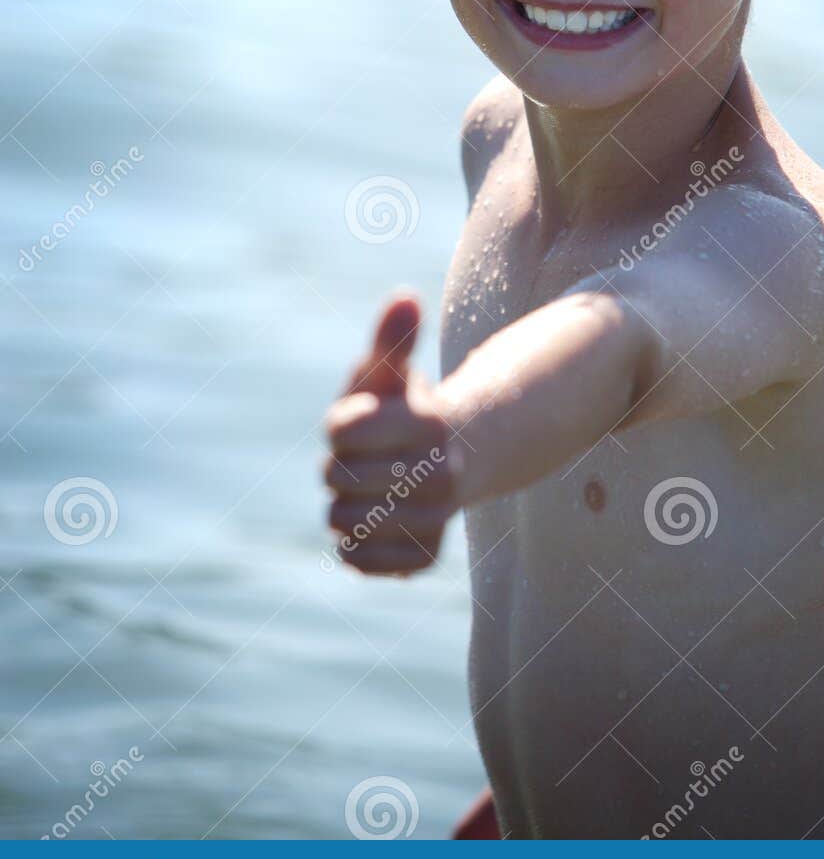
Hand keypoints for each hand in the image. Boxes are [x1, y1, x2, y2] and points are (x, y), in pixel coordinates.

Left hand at [322, 291, 457, 576]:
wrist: (450, 462)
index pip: (341, 432)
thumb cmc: (402, 409)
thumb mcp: (391, 373)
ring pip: (344, 522)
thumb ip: (392, 340)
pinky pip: (360, 561)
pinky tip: (369, 526)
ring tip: (366, 492)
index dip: (340, 426)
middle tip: (365, 459)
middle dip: (338, 466)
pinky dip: (352, 546)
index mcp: (429, 423)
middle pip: (337, 479)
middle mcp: (440, 474)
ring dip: (341, 506)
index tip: (362, 422)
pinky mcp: (424, 557)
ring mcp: (435, 519)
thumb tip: (405, 298)